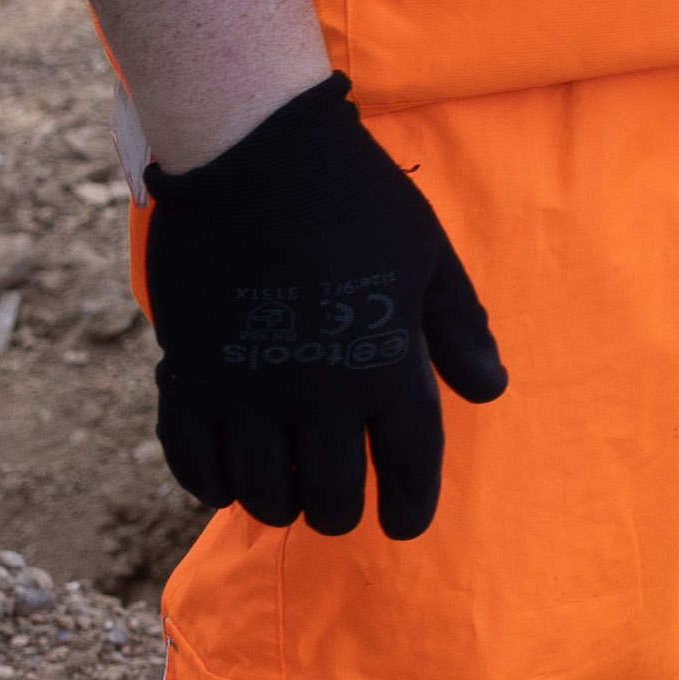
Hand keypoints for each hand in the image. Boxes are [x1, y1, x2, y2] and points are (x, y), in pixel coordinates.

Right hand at [141, 75, 506, 538]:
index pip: (407, 466)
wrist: (257, 155)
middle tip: (335, 505)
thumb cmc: (356, 200)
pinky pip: (192, 460)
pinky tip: (224, 479)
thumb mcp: (429, 259)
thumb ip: (457, 330)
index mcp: (387, 365)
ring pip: (261, 490)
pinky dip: (209, 482)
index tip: (402, 524)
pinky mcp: (188, 374)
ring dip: (275, 502)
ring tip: (283, 492)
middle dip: (338, 512)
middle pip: (330, 495)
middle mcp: (321, 391)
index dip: (408, 507)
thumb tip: (490, 391)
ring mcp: (250, 386)